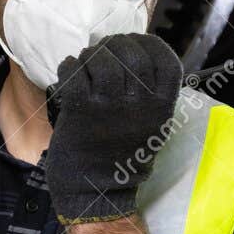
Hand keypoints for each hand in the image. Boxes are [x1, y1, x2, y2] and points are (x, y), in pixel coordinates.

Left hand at [44, 32, 182, 223]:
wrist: (97, 191)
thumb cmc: (122, 157)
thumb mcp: (151, 126)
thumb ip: (150, 95)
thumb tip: (138, 57)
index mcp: (162, 106)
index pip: (165, 58)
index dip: (148, 43)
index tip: (134, 42)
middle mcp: (139, 103)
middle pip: (131, 52)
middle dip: (114, 44)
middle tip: (103, 50)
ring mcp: (109, 106)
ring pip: (102, 60)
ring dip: (90, 55)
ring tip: (84, 62)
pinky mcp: (80, 111)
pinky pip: (75, 73)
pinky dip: (69, 66)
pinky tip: (69, 69)